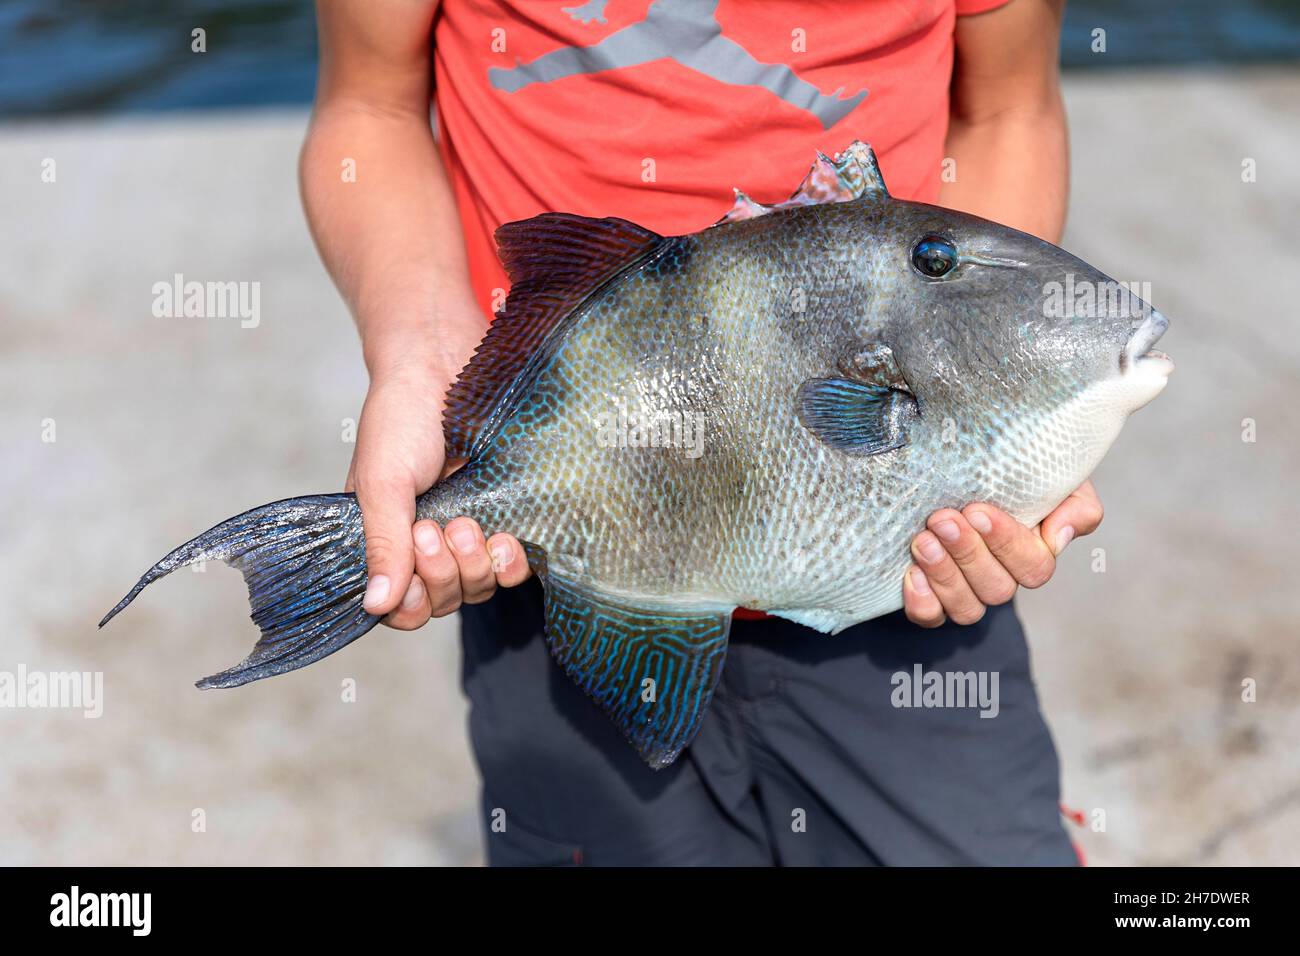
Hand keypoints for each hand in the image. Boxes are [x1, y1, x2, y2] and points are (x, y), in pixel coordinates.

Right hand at [348, 349, 530, 630]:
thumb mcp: (382, 481)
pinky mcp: (509, 514)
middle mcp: (430, 542)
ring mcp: (472, 529)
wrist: (446, 362)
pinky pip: (516, 566)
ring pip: (481, 587)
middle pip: (445, 601)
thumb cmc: (402, 416)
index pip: (402, 607)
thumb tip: (374, 605)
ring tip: (468, 524)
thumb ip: (381, 543)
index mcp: (389, 539)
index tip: (414, 563)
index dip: (413, 601)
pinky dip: (513, 562)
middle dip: (443, 574)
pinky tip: (509, 539)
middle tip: (438, 526)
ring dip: (477, 567)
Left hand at [901, 480, 1102, 627]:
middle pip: (998, 588)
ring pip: (968, 608)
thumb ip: (1075, 504)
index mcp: (1033, 553)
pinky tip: (912, 573)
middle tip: (943, 520)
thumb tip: (1059, 535)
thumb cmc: (1009, 473)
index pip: (1034, 567)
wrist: (956, 464)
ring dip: (945, 575)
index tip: (977, 511)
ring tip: (923, 542)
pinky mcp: (932, 598)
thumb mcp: (1050, 477)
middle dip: (968, 553)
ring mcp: (966, 592)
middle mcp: (1001, 578)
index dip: (1006, 544)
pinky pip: (932, 617)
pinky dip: (923, 602)